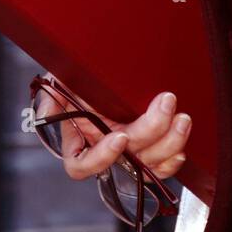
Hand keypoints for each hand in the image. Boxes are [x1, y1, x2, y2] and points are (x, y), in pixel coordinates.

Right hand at [50, 89, 192, 183]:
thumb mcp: (61, 80)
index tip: (120, 136)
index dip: (102, 156)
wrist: (103, 67)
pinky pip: (162, 163)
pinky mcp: (150, 146)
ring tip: (183, 118)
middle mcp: (104, 149)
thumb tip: (47, 112)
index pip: (82, 165)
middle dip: (151, 132)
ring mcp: (128, 151)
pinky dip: (174, 155)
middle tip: (166, 103)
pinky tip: (183, 138)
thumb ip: (53, 97)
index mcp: (79, 140)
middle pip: (127, 159)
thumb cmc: (81, 75)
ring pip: (149, 164)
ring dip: (170, 143)